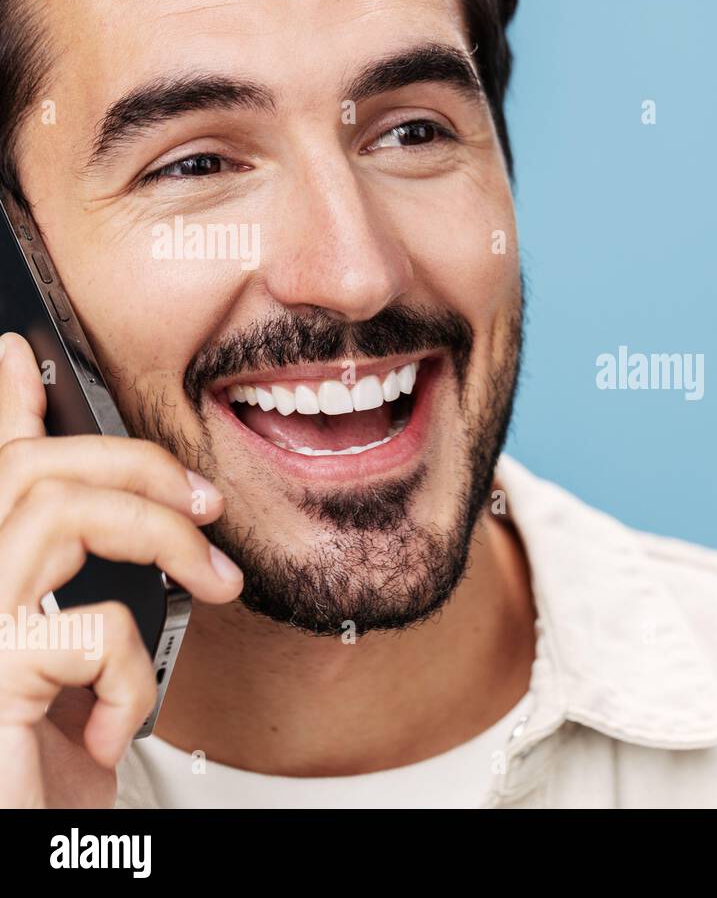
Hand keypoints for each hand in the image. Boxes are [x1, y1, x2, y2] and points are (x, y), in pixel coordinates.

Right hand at [0, 332, 242, 807]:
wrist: (24, 850)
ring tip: (210, 580)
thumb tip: (148, 530)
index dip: (3, 406)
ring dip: (160, 535)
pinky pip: (88, 627)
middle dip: (139, 466)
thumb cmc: (41, 778)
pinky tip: (122, 725)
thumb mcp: (80, 675)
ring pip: (57, 511)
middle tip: (206, 503)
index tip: (16, 354)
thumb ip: (92, 596)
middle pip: (36, 471)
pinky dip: (132, 674)